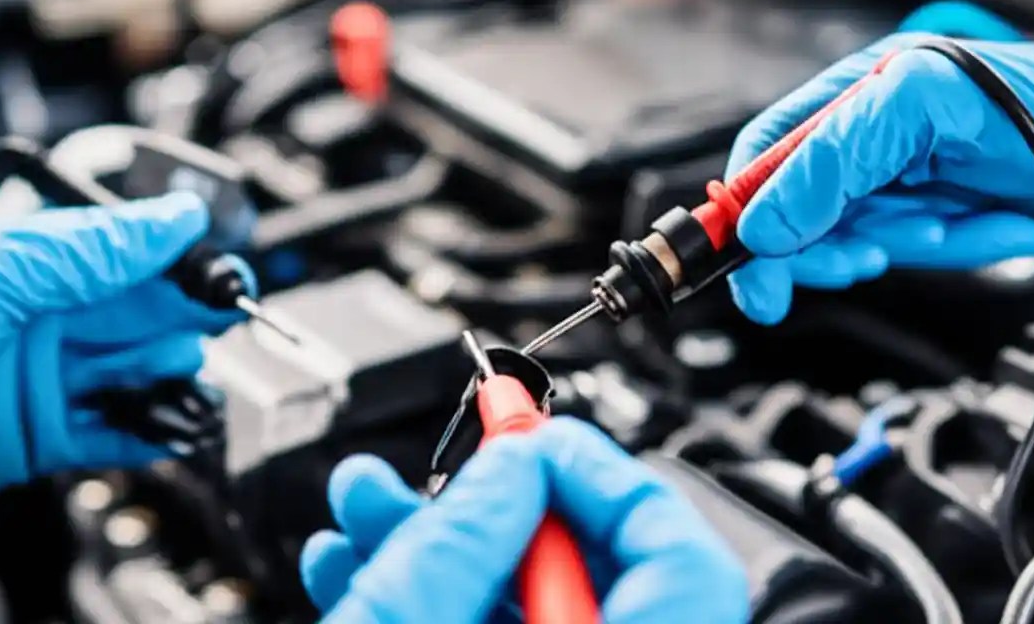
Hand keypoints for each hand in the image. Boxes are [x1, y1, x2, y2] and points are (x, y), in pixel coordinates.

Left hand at [0, 192, 240, 492]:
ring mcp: (45, 380)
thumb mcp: (3, 272)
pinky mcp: (44, 438)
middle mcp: (44, 319)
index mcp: (34, 266)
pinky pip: (115, 434)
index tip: (223, 274)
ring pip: (134, 373)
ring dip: (168, 374)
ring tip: (179, 372)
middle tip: (217, 322)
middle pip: (139, 315)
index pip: (125, 256)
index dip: (179, 263)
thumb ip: (93, 248)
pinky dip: (151, 431)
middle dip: (181, 318)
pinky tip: (172, 422)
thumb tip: (177, 216)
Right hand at [301, 418, 748, 623]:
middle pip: (596, 559)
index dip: (603, 470)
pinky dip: (437, 593)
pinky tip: (359, 568)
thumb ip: (469, 545)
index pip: (674, 545)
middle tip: (447, 462)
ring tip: (361, 506)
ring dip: (445, 542)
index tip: (530, 435)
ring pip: (531, 598)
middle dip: (498, 495)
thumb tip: (510, 462)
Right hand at [726, 22, 1033, 323]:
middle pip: (799, 212)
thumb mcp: (929, 109)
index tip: (749, 262)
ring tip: (962, 224)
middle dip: (828, 246)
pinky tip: (1000, 225)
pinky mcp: (937, 218)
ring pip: (861, 242)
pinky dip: (957, 250)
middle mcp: (869, 138)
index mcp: (854, 94)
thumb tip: (764, 221)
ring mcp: (902, 181)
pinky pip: (918, 256)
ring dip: (914, 247)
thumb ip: (835, 158)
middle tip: (863, 262)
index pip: (767, 156)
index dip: (746, 212)